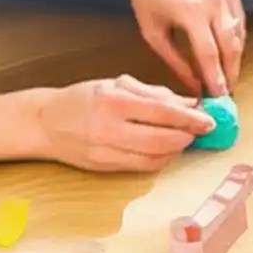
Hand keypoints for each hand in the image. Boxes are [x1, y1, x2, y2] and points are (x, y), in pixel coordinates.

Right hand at [37, 75, 214, 171]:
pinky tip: (167, 149)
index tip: (209, 119)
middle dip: (188, 136)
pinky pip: (143, 167)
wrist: (43, 123)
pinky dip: (162, 159)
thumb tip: (188, 103)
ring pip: (155, 157)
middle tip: (201, 130)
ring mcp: (106, 152)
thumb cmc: (82, 99)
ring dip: (177, 149)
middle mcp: (109, 129)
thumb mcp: (116, 84)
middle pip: (162, 139)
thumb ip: (153, 93)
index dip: (190, 118)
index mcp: (113, 101)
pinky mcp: (105, 167)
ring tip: (185, 137)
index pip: (162, 112)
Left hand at [124, 0, 244, 96]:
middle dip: (231, 73)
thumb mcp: (151, 28)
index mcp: (190, 12)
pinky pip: (239, 20)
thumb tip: (193, 85)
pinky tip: (229, 51)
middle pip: (232, 48)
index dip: (215, 80)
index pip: (210, 55)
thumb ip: (174, 60)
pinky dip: (237, 39)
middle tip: (227, 93)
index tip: (218, 99)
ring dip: (236, 58)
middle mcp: (214, 2)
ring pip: (239, 35)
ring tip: (228, 76)